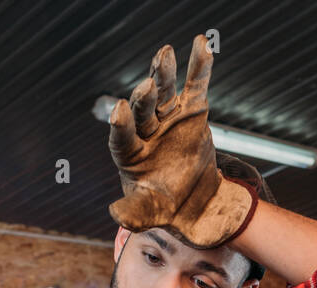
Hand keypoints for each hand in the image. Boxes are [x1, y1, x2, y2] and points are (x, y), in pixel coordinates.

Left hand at [107, 34, 255, 248]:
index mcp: (129, 154)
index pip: (121, 137)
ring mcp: (167, 118)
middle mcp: (145, 131)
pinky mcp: (191, 110)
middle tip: (146, 86)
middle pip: (142, 111)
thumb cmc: (166, 208)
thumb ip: (133, 212)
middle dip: (143, 98)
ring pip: (163, 92)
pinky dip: (198, 66)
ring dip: (163, 73)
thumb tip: (115, 214)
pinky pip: (194, 85)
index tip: (119, 110)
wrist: (197, 203)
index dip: (120, 124)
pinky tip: (201, 45)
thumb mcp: (149, 213)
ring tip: (165, 54)